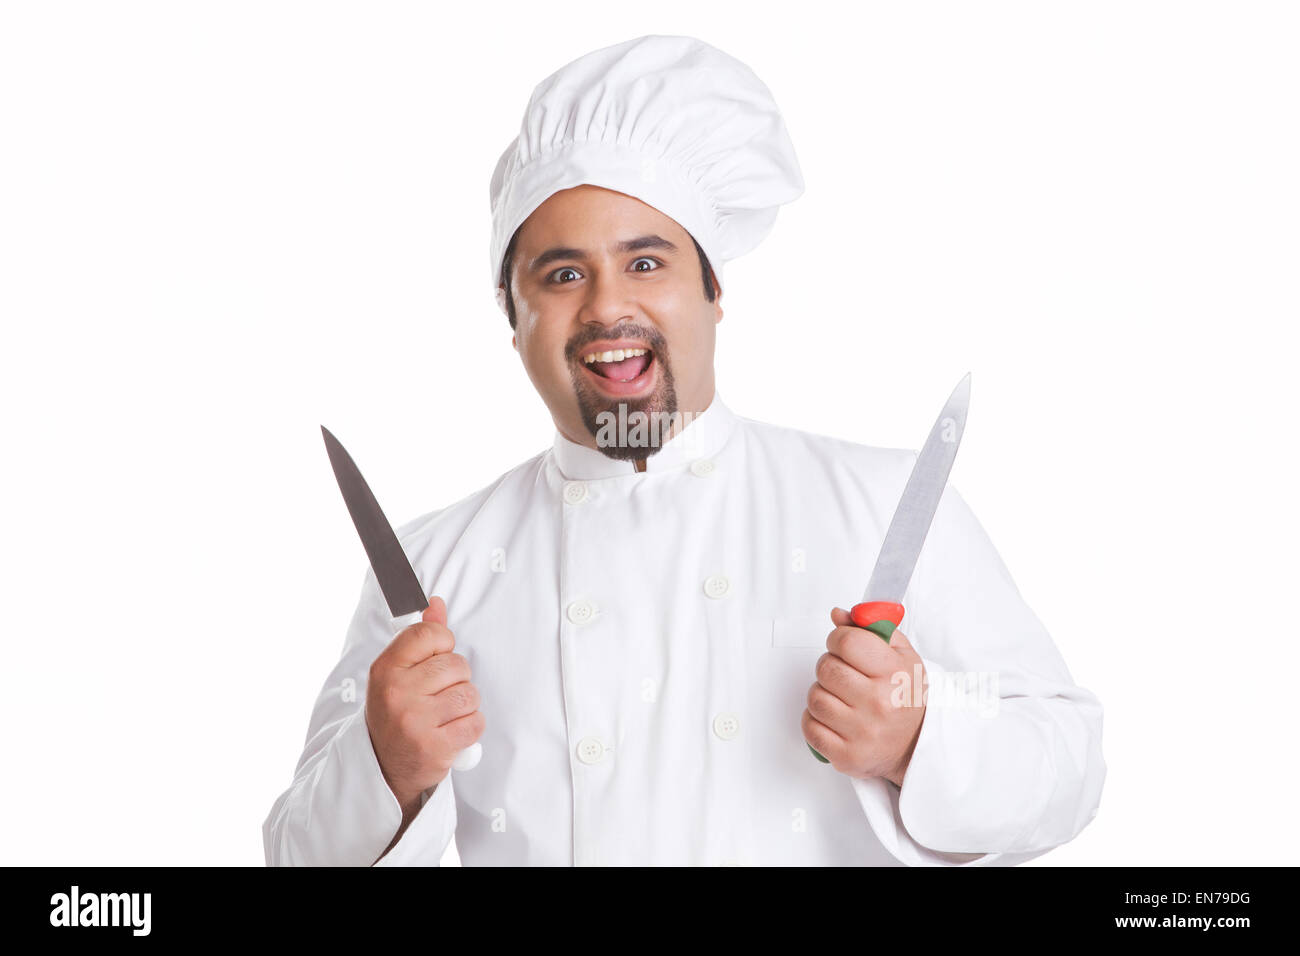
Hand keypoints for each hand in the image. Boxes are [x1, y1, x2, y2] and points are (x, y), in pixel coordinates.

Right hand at [365, 595, 484, 811]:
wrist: (384, 767)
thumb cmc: (396, 712)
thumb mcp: (398, 673)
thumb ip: (420, 637)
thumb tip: (436, 602)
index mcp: (385, 668)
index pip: (430, 633)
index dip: (443, 645)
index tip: (436, 661)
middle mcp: (397, 693)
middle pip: (457, 664)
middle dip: (456, 679)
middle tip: (437, 697)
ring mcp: (415, 722)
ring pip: (469, 693)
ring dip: (465, 705)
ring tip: (444, 716)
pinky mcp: (435, 748)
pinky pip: (475, 723)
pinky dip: (470, 728)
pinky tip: (451, 733)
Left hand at [801, 606, 926, 787]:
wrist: (916, 746)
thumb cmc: (905, 697)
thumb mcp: (901, 655)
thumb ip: (870, 629)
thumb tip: (838, 615)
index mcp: (894, 674)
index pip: (847, 641)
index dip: (838, 639)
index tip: (844, 646)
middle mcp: (880, 703)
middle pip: (826, 669)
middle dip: (829, 666)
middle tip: (843, 673)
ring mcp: (863, 732)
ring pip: (815, 697)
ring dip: (821, 693)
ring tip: (840, 697)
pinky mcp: (847, 756)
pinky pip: (810, 728)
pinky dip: (815, 720)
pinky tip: (833, 718)